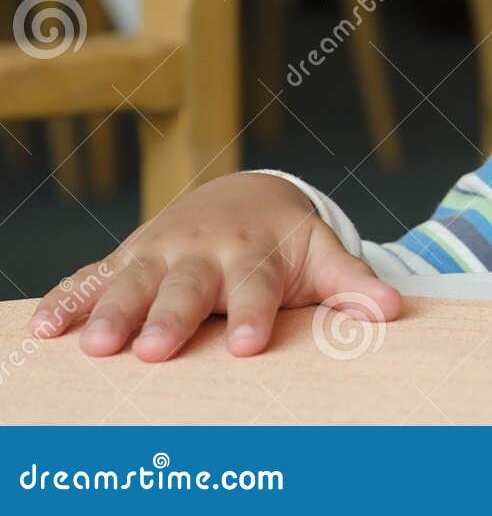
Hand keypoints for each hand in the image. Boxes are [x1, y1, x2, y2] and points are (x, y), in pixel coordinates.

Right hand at [27, 172, 400, 360]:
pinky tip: (43, 331)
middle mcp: (206, 252)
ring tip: (98, 346)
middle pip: (188, 289)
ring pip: (135, 282)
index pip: (257, 288)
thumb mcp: (322, 254)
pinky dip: (67, 301)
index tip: (248, 343)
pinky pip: (92, 279)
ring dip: (113, 312)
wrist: (248, 194)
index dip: (252, 314)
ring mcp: (162, 253)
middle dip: (171, 318)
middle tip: (153, 350)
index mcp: (256, 254)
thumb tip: (394, 309)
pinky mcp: (127, 259)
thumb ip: (353, 284)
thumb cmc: (286, 241)